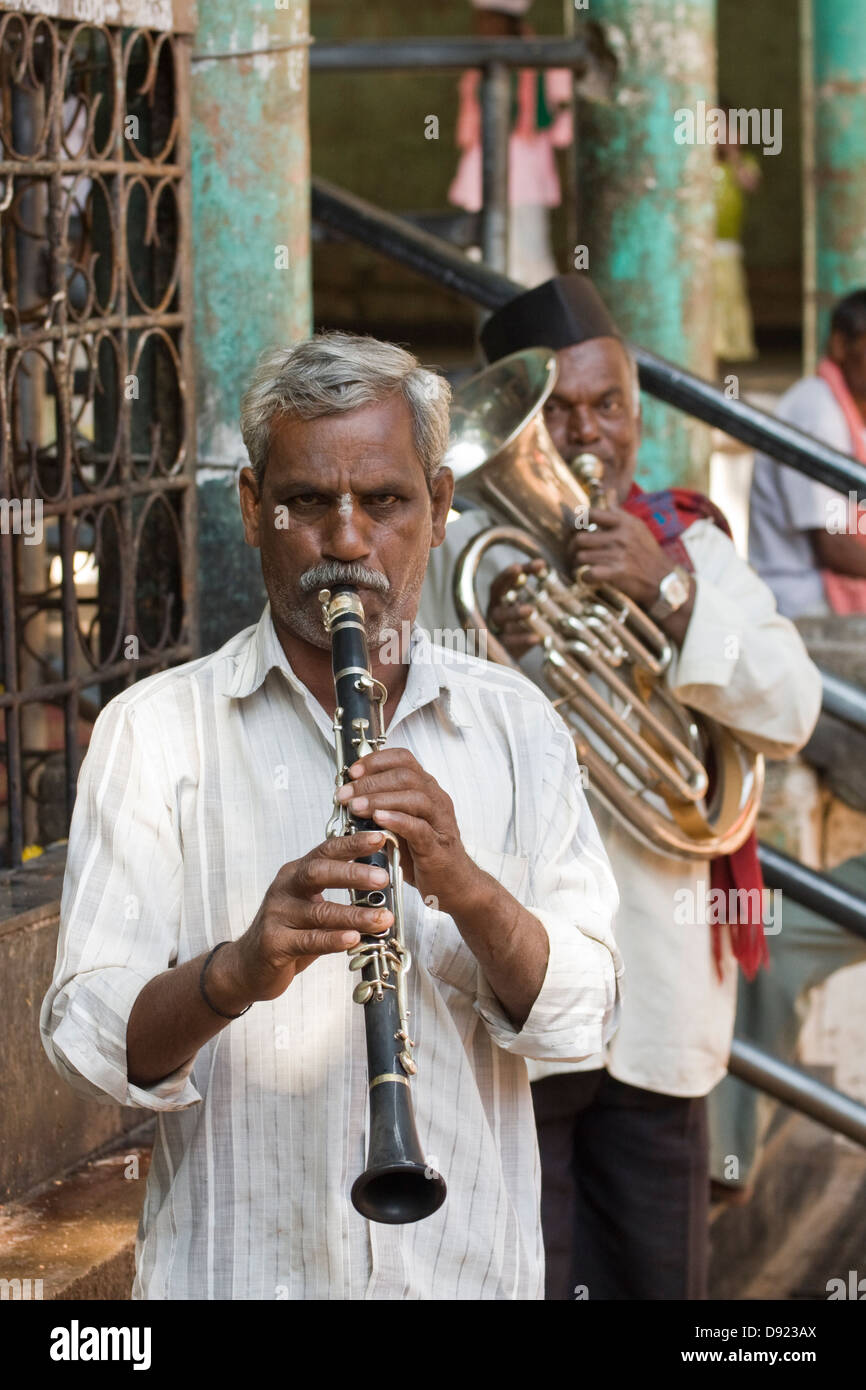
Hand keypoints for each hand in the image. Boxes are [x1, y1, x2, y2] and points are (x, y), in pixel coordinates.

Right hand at [223, 831, 394, 1002]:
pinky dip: (334, 939)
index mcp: (296, 874)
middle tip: (382, 878)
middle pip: (318, 873)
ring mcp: (277, 915)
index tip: (379, 838)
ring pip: (319, 911)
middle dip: (352, 874)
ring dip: (354, 914)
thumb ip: (338, 896)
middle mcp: (284, 889)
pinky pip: (309, 940)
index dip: (352, 844)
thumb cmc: (289, 933)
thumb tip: (382, 889)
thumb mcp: (312, 907)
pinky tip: (354, 938)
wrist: (248, 966)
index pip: (326, 851)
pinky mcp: (274, 943)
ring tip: (382, 918)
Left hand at [334, 748, 481, 917]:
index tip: (353, 771)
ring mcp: (439, 822)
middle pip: (405, 775)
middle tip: (345, 793)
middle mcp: (435, 801)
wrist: (455, 885)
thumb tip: (349, 798)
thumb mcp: (399, 826)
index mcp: (426, 790)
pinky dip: (398, 820)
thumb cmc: (425, 854)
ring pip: (414, 797)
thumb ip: (381, 810)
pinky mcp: (438, 846)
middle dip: (370, 781)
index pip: (403, 760)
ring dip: (380, 799)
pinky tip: (379, 820)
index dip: (376, 760)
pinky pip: (420, 828)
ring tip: (356, 807)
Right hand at [486, 558, 546, 658]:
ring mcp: (496, 628)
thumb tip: (574, 588)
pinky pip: (509, 642)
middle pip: (497, 589)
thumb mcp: (535, 614)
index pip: (509, 578)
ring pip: (501, 616)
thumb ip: (545, 600)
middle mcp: (496, 609)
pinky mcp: (500, 647)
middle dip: (508, 579)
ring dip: (515, 611)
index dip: (521, 569)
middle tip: (520, 572)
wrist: (510, 664)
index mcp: (504, 598)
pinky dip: (522, 639)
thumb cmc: (526, 632)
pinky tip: (536, 637)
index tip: (540, 563)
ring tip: (530, 610)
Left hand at [565, 503, 670, 608]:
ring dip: (577, 564)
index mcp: (624, 523)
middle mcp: (620, 537)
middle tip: (573, 553)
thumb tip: (609, 491)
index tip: (577, 530)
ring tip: (580, 566)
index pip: (592, 515)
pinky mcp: (617, 573)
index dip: (579, 522)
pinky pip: (589, 574)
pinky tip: (588, 577)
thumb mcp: (636, 526)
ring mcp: (619, 555)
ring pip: (582, 557)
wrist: (663, 577)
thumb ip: (618, 511)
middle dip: (573, 547)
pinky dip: (585, 577)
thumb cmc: (647, 550)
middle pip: (580, 539)